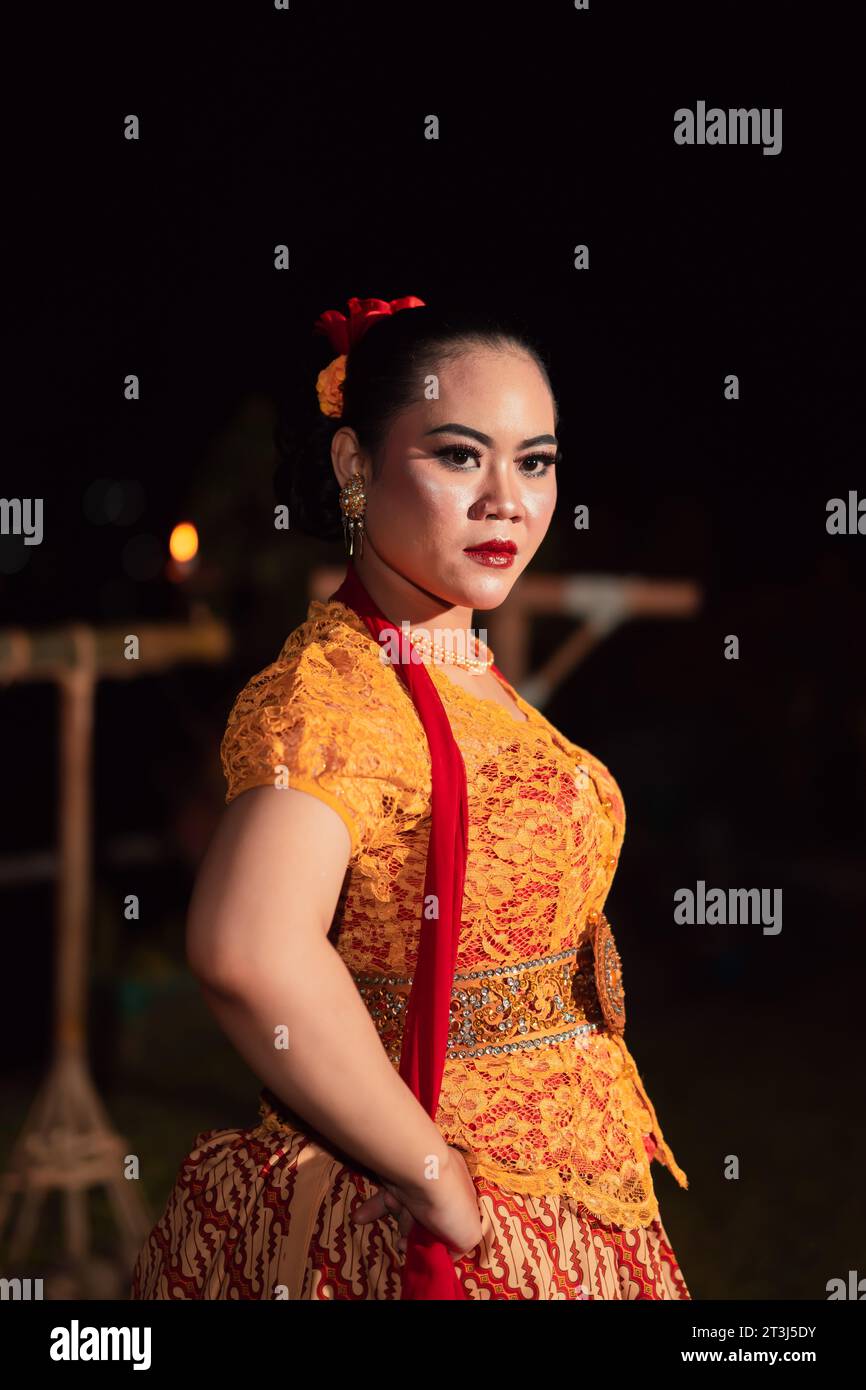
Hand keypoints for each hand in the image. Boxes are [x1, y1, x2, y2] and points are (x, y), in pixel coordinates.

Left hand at [352, 1145, 481, 1257]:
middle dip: (412, 1228)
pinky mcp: (394, 1177)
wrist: (424, 1171)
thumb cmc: (450, 1205)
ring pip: (403, 1209)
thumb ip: (460, 1246)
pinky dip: (371, 1209)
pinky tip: (360, 1217)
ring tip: (394, 1207)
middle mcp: (440, 1187)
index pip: (447, 1225)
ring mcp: (416, 1182)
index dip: (434, 1242)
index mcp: (461, 1197)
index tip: (424, 1251)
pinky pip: (383, 1199)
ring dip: (398, 1216)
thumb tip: (446, 1254)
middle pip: (423, 1220)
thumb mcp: (469, 1235)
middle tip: (405, 1235)